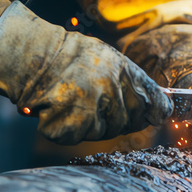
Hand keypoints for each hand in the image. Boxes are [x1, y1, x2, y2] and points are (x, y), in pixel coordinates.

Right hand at [0, 2, 171, 144]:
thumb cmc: (70, 57)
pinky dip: (67, 129)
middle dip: (117, 119)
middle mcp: (112, 88)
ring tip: (74, 101)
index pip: (156, 104)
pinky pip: (77, 137)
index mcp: (125, 71)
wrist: (33, 54)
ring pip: (104, 132)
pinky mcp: (71, 123)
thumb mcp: (108, 58)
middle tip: (95, 103)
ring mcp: (92, 106)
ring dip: (90, 123)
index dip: (155, 113)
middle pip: (130, 123)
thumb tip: (158, 108)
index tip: (153, 116)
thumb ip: (132, 81)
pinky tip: (59, 109)